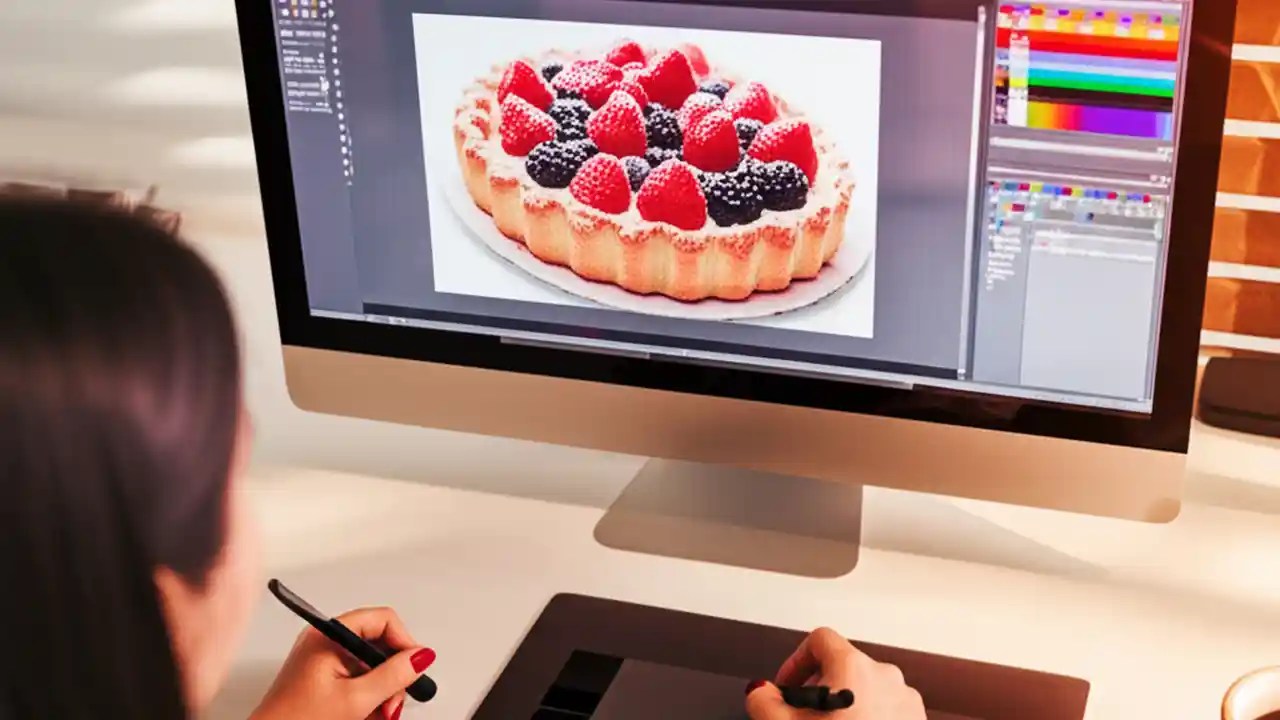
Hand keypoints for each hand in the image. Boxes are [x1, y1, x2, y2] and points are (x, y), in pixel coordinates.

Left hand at [251, 607, 435, 719]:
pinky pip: (359, 679)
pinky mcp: (323, 678)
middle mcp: (325, 642)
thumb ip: (393, 676)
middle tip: (391, 701)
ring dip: (381, 691)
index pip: (382, 620)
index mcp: (328, 635)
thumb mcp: (356, 699)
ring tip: (376, 713)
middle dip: (392, 675)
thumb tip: (420, 657)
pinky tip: (364, 714)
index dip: (404, 642)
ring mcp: (323, 660)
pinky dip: (367, 697)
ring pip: (372, 665)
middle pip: (380, 643)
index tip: (414, 667)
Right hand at [746, 627, 924, 719]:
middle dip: (821, 689)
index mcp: (854, 667)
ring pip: (868, 691)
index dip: (796, 661)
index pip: (820, 640)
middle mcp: (885, 677)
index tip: (789, 687)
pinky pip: (888, 711)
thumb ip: (763, 702)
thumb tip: (760, 692)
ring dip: (847, 708)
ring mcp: (906, 701)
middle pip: (844, 666)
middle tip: (806, 719)